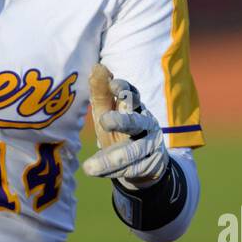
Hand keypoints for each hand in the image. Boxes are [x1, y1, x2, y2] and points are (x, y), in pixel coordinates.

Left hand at [82, 66, 169, 189]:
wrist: (144, 162)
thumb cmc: (120, 130)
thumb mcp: (107, 111)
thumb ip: (101, 92)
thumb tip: (96, 67)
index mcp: (133, 106)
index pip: (130, 94)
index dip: (123, 89)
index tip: (113, 85)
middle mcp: (145, 123)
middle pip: (135, 121)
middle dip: (121, 121)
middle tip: (104, 121)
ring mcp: (150, 145)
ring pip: (134, 150)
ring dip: (113, 157)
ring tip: (90, 167)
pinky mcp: (151, 164)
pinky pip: (133, 168)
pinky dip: (115, 172)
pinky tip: (98, 174)